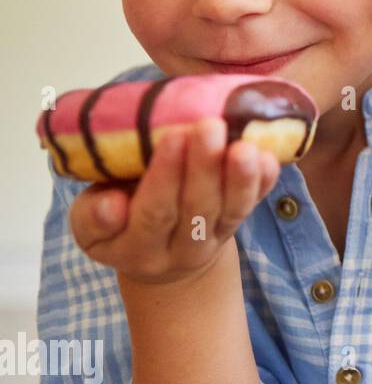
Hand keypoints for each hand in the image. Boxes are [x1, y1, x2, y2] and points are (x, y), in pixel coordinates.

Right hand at [68, 117, 280, 285]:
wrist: (159, 257)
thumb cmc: (117, 223)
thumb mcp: (89, 226)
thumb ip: (94, 216)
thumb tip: (112, 204)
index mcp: (136, 248)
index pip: (153, 214)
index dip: (165, 177)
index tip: (173, 137)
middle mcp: (179, 250)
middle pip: (197, 209)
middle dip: (205, 166)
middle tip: (210, 126)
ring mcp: (213, 240)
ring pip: (232, 212)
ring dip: (241, 177)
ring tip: (246, 145)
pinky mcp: (236, 226)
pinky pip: (253, 207)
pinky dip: (263, 183)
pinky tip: (270, 158)